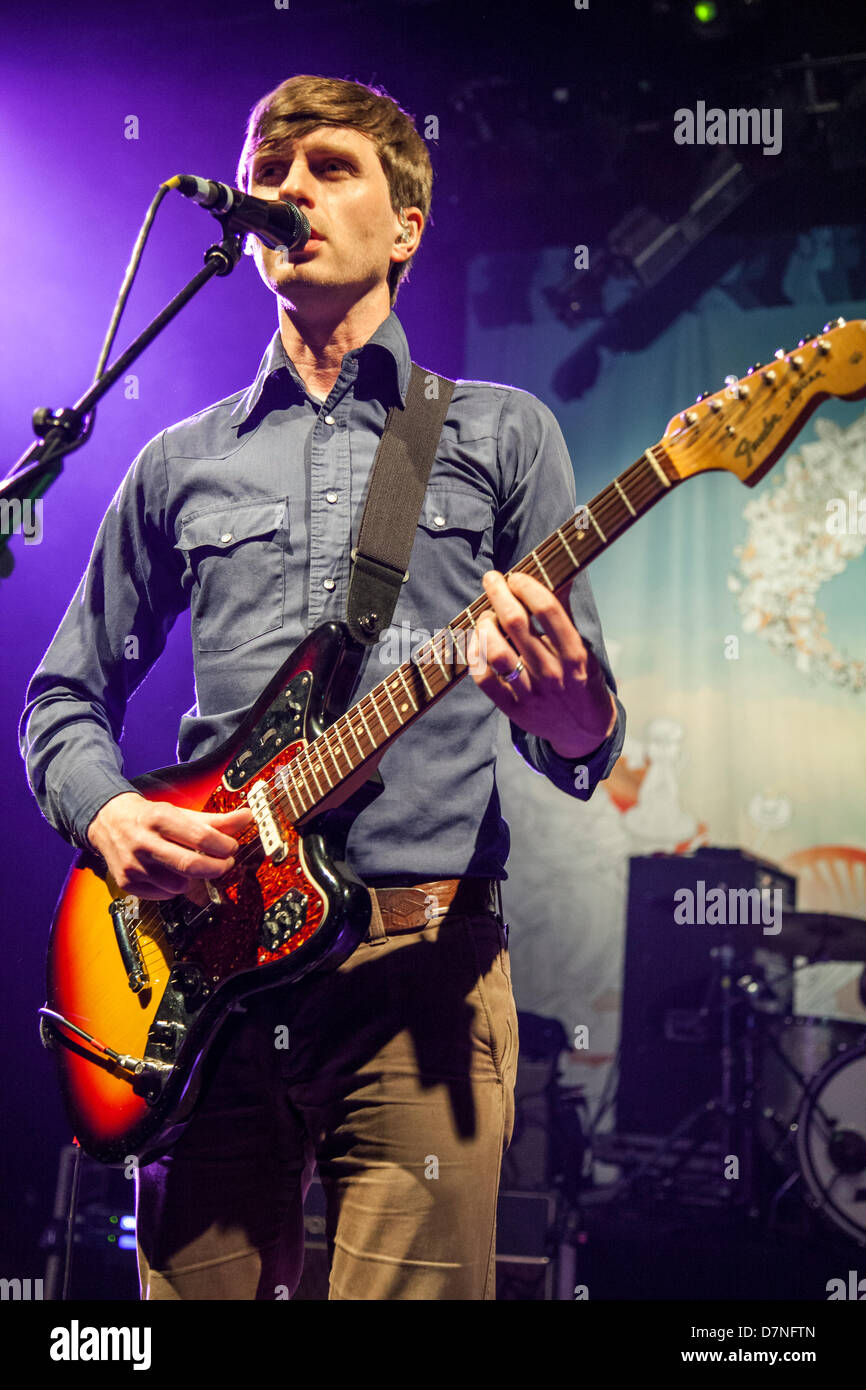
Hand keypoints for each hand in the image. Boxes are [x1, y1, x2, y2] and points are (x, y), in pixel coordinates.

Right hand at [86, 791, 252, 900]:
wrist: (109, 822)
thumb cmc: (150, 818)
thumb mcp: (181, 813)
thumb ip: (215, 820)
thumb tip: (247, 817)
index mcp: (160, 818)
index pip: (201, 837)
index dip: (223, 845)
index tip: (231, 847)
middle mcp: (144, 841)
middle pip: (191, 865)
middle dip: (216, 867)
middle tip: (225, 863)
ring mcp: (133, 864)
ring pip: (179, 885)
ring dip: (194, 880)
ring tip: (193, 867)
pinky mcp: (127, 882)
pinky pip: (164, 895)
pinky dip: (174, 888)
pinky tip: (172, 874)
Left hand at [466, 570, 617, 758]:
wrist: (585, 732)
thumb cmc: (582, 680)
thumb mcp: (584, 648)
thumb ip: (565, 614)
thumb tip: (557, 573)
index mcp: (575, 654)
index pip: (548, 609)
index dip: (527, 586)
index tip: (517, 576)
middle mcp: (553, 673)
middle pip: (516, 623)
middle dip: (499, 593)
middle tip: (492, 580)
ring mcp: (532, 693)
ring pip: (496, 652)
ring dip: (484, 625)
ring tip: (485, 616)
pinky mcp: (514, 710)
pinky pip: (484, 680)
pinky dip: (475, 656)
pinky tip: (477, 642)